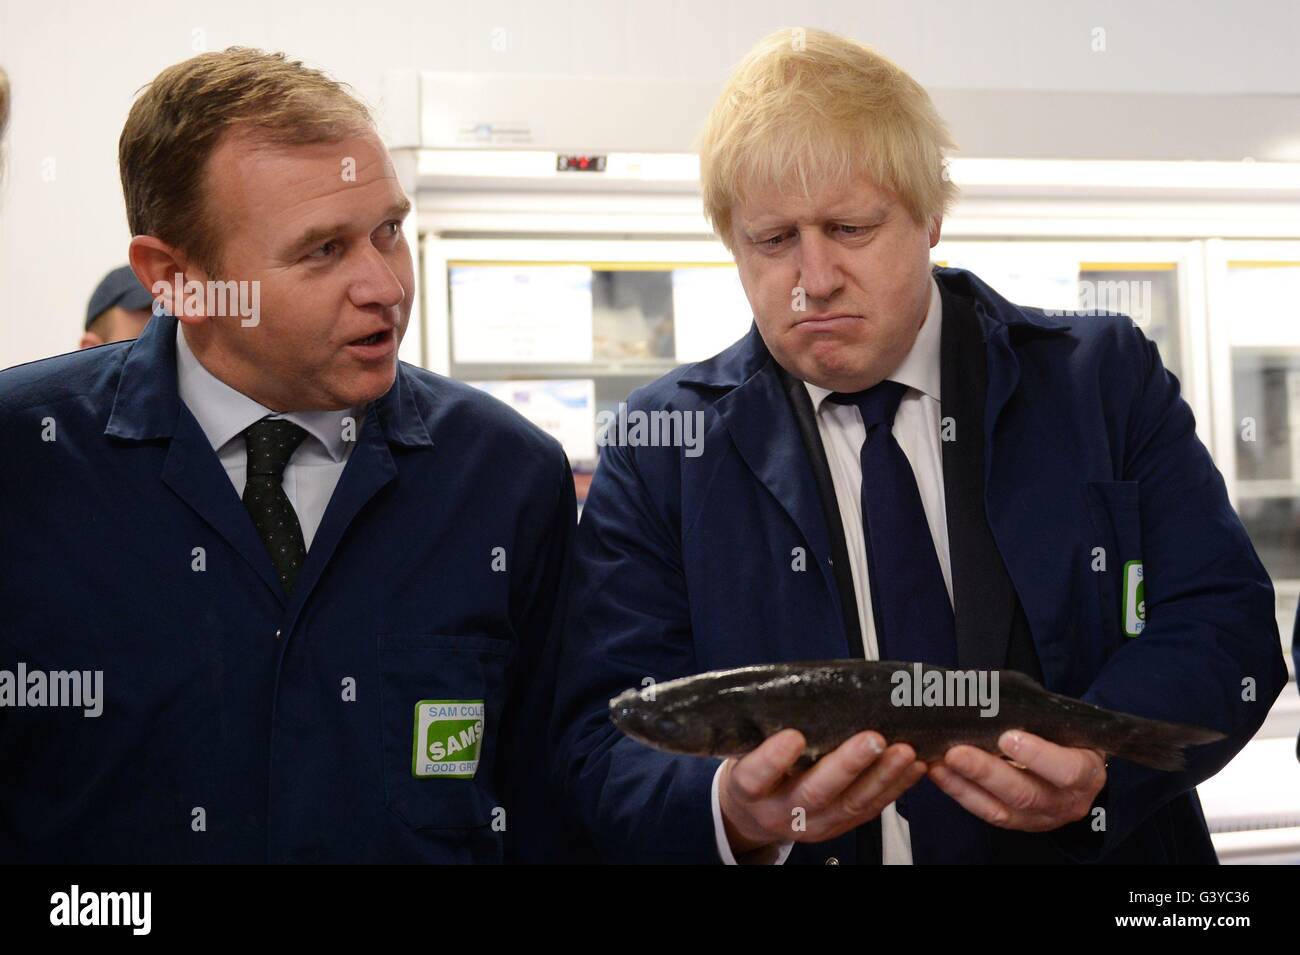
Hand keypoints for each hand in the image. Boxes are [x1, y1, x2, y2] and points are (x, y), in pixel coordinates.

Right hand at [719, 728, 926, 857]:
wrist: (755, 811)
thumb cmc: (754, 766)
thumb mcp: (744, 748)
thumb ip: (763, 729)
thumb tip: (796, 691)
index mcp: (748, 789)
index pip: (756, 777)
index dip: (773, 759)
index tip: (793, 737)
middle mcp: (780, 811)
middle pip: (814, 792)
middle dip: (847, 765)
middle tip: (872, 739)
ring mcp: (813, 823)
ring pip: (851, 804)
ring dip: (881, 777)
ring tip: (904, 752)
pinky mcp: (839, 826)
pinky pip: (870, 809)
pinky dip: (895, 787)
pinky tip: (912, 766)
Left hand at [927, 730, 1106, 832]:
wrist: (1074, 766)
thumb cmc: (1064, 737)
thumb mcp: (1064, 726)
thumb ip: (1035, 717)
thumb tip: (987, 693)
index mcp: (1086, 772)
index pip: (1067, 770)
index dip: (1037, 755)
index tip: (1007, 737)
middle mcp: (1067, 801)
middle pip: (1025, 793)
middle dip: (986, 772)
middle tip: (956, 752)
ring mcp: (1041, 817)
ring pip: (1001, 808)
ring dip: (965, 784)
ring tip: (939, 762)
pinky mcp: (1017, 823)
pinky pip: (986, 812)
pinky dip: (960, 792)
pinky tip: (940, 773)